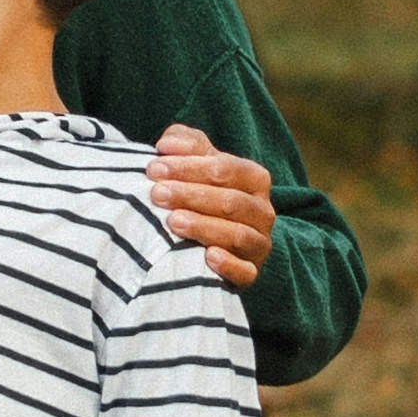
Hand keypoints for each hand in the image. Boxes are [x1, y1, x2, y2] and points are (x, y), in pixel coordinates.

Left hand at [148, 122, 273, 291]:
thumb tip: (167, 144)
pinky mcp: (252, 272)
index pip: (225, 169)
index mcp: (254, 178)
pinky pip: (246, 272)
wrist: (217, 240)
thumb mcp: (198, 164)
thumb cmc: (203, 193)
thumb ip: (186, 145)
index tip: (154, 169)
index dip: (189, 167)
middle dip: (191, 195)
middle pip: (230, 201)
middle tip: (157, 194)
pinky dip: (228, 265)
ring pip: (237, 235)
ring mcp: (260, 244)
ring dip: (204, 227)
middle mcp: (263, 211)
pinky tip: (207, 257)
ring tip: (172, 222)